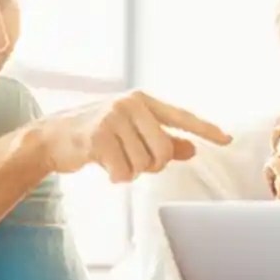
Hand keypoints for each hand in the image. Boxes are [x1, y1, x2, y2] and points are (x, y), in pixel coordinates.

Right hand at [35, 91, 230, 182]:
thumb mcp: (132, 134)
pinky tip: (103, 166)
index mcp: (143, 101)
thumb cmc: (97, 135)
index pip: (182, 116)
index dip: (206, 129)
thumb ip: (163, 140)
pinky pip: (124, 172)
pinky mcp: (97, 137)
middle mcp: (130, 104)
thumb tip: (193, 149)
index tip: (228, 139)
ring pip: (144, 164)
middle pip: (164, 150)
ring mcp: (112, 118)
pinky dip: (117, 177)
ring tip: (113, 159)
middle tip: (133, 162)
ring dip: (131, 171)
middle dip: (152, 165)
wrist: (52, 137)